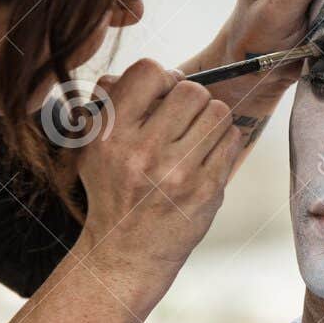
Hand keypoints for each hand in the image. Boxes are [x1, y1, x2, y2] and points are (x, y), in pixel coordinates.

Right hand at [72, 58, 243, 282]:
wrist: (127, 251)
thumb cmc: (113, 192)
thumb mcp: (92, 148)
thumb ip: (109, 104)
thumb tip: (142, 73)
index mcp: (112, 135)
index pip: (149, 71)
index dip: (163, 76)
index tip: (163, 93)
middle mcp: (144, 152)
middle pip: (192, 90)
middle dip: (192, 97)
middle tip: (186, 116)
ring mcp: (178, 172)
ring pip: (218, 112)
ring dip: (212, 118)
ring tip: (198, 135)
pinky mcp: (207, 189)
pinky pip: (232, 140)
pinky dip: (224, 141)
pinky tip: (207, 155)